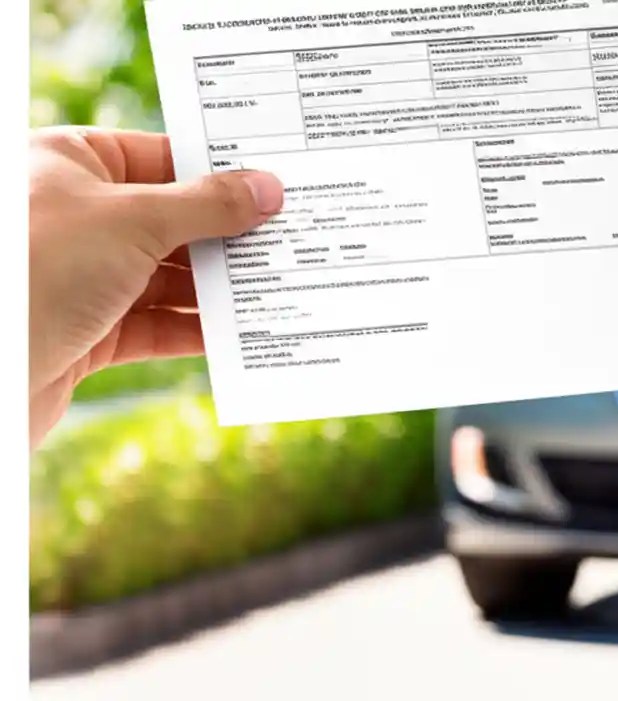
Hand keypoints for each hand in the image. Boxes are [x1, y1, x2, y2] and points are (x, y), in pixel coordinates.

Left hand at [28, 127, 283, 447]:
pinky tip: (241, 331)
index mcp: (69, 164)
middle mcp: (74, 216)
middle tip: (291, 238)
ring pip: (169, 277)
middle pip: (173, 219)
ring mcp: (82, 277)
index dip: (219, 172)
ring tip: (278, 286)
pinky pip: (158, 326)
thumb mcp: (132, 221)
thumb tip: (266, 189)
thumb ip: (206, 205)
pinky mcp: (89, 333)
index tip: (276, 185)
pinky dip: (198, 329)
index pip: (161, 157)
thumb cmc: (32, 269)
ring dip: (220, 286)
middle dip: (229, 235)